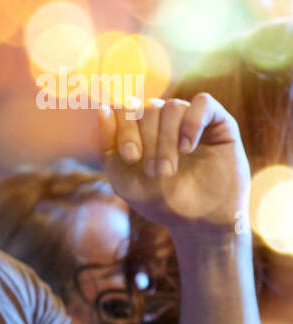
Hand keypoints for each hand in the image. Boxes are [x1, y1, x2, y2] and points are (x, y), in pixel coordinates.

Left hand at [95, 94, 249, 232]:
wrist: (198, 222)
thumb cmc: (160, 201)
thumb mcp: (123, 178)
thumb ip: (108, 145)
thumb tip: (103, 109)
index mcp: (140, 131)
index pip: (126, 109)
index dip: (124, 128)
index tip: (130, 157)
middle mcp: (165, 122)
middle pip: (149, 107)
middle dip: (148, 140)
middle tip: (154, 172)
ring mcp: (191, 121)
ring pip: (173, 107)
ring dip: (167, 139)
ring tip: (169, 169)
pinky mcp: (219, 123)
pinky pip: (203, 102)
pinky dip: (191, 122)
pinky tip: (187, 148)